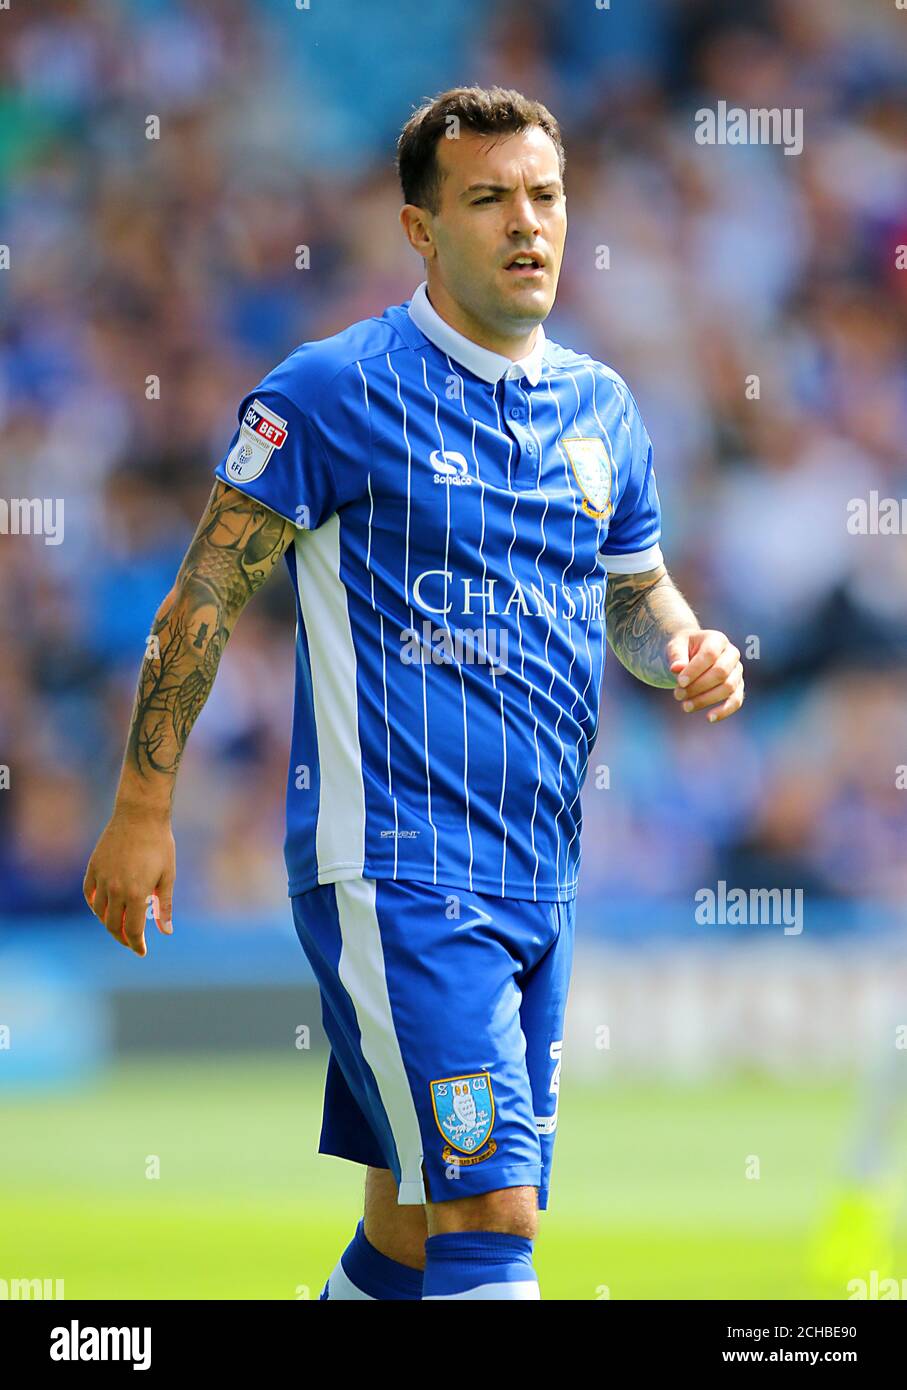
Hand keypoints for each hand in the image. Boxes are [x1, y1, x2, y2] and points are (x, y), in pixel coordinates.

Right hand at [83, 806, 175, 956]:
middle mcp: (115, 889)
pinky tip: (103, 907)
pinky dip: (94, 904)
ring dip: (108, 922)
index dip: (136, 945)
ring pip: (99, 911)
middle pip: (112, 925)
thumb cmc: (160, 845)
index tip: (141, 952)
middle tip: (131, 941)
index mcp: (136, 893)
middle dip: (122, 937)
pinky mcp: (93, 867)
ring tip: (120, 923)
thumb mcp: (168, 877)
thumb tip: (167, 932)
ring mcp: (102, 878)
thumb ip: (165, 906)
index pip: (132, 930)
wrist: (140, 815)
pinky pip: (89, 893)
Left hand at [666, 629, 743, 723]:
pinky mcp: (738, 687)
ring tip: (685, 706)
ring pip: (728, 688)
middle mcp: (732, 654)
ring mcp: (737, 671)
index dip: (694, 670)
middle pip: (720, 673)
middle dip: (698, 686)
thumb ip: (676, 655)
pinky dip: (725, 711)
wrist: (690, 654)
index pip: (710, 655)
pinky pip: (736, 700)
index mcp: (717, 640)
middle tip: (677, 694)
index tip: (679, 682)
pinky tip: (710, 718)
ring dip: (706, 699)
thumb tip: (676, 668)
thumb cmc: (683, 649)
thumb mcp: (675, 647)